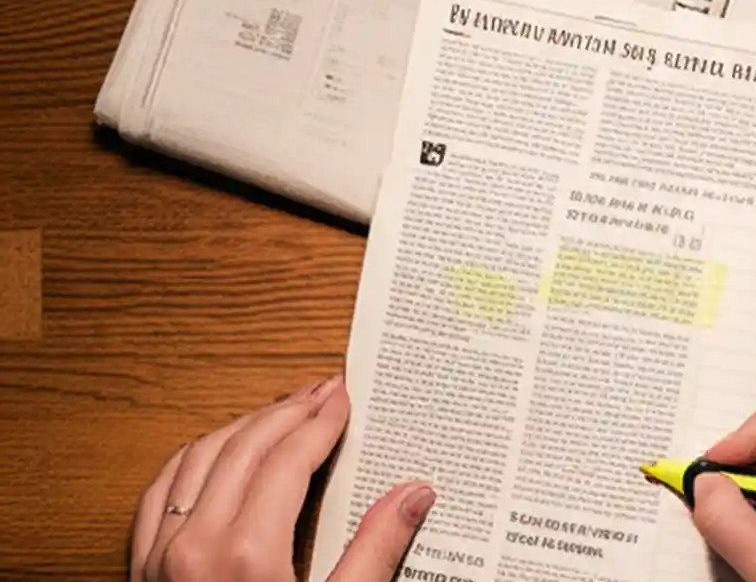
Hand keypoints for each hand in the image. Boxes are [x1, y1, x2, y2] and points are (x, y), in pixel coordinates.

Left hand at [131, 376, 434, 581]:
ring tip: (280, 413)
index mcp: (247, 553)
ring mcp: (158, 556)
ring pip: (198, 456)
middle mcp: (194, 544)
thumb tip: (414, 493)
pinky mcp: (139, 570)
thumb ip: (376, 552)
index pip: (289, 456)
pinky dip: (194, 458)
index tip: (343, 398)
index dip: (321, 420)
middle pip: (245, 444)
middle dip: (288, 410)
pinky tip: (216, 454)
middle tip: (322, 392)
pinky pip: (161, 490)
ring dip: (242, 426)